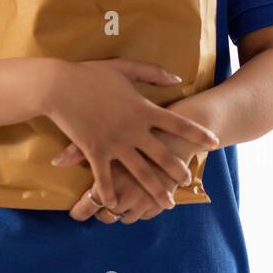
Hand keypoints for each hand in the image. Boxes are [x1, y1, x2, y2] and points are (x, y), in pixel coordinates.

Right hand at [39, 57, 219, 211]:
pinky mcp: (95, 152)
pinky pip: (105, 178)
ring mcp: (114, 143)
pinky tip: (117, 205)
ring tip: (168, 202)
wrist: (59, 86)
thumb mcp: (125, 68)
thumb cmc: (91, 74)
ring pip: (140, 172)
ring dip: (155, 189)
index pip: (178, 124)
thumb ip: (153, 73)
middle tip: (189, 180)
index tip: (213, 142)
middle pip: (163, 155)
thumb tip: (177, 78)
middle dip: (178, 170)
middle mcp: (133, 130)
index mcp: (143, 109)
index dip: (198, 133)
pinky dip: (110, 193)